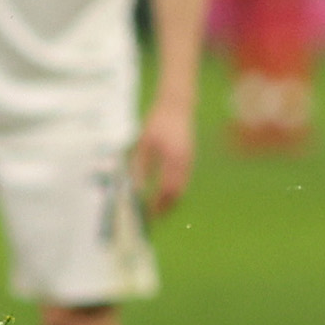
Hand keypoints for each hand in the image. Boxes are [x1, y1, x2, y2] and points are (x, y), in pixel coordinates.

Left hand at [133, 102, 195, 216]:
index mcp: (173, 159)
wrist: (177, 107)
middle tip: (152, 217)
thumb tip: (135, 190)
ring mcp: (190, 162)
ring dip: (170, 201)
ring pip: (182, 189)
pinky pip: (183, 181)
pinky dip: (174, 191)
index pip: (167, 190)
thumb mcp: (143, 145)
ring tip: (155, 209)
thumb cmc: (157, 123)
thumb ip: (140, 168)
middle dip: (165, 207)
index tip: (147, 214)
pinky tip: (162, 195)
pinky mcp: (189, 160)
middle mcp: (185, 163)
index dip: (158, 204)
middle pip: (177, 194)